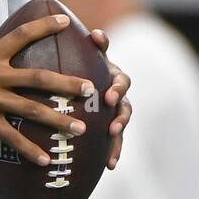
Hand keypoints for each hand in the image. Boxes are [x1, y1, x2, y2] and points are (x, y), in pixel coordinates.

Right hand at [0, 13, 96, 167]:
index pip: (21, 35)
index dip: (44, 27)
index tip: (66, 22)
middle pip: (38, 77)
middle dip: (67, 84)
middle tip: (91, 89)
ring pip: (31, 110)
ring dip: (57, 120)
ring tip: (80, 129)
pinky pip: (11, 137)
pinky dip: (29, 150)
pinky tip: (45, 160)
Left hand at [87, 28, 131, 169]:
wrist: (74, 85)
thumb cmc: (75, 66)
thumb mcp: (79, 56)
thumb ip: (90, 48)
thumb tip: (96, 33)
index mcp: (109, 74)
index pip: (119, 77)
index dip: (116, 83)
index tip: (108, 94)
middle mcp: (116, 91)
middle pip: (124, 97)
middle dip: (119, 105)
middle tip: (110, 111)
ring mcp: (115, 110)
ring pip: (123, 118)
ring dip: (119, 127)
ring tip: (112, 135)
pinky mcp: (111, 127)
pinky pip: (116, 141)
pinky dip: (115, 151)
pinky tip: (110, 165)